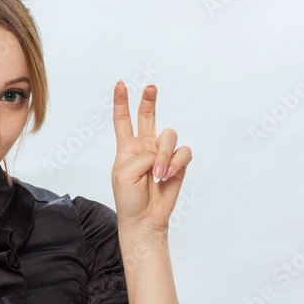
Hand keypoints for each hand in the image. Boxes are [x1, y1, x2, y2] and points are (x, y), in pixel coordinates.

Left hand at [110, 82, 192, 234]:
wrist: (144, 218)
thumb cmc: (129, 198)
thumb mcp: (124, 174)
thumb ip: (141, 156)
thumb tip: (161, 152)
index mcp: (127, 147)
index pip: (123, 120)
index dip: (121, 102)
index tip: (120, 85)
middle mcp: (145, 146)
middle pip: (148, 116)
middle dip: (149, 100)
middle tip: (151, 87)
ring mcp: (163, 154)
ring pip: (169, 136)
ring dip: (164, 155)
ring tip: (158, 174)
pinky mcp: (178, 163)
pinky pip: (183, 152)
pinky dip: (176, 163)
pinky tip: (168, 176)